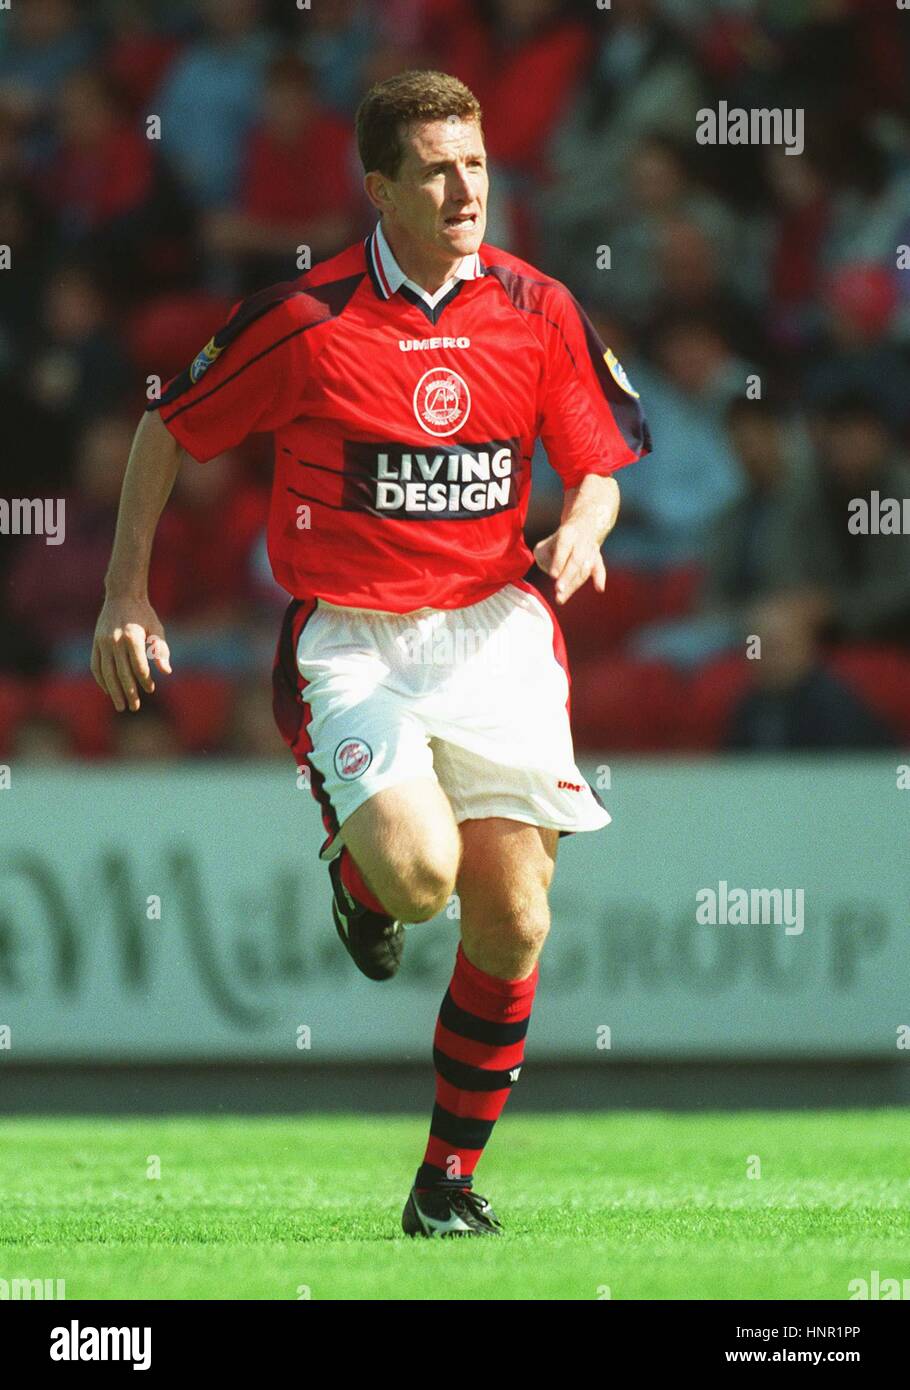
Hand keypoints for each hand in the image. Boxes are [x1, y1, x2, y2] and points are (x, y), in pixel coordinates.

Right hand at [90, 597, 171, 712]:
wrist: (121, 595)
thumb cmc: (144, 613)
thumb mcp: (157, 628)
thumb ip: (162, 650)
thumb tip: (166, 672)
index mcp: (132, 636)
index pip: (138, 666)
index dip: (145, 680)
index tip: (151, 690)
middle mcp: (115, 640)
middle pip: (122, 673)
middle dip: (128, 692)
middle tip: (134, 707)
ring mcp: (102, 642)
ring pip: (107, 672)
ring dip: (113, 691)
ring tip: (120, 706)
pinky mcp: (95, 643)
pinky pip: (96, 666)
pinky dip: (101, 680)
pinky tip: (108, 691)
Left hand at [533, 520, 606, 604]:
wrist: (583, 526)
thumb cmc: (557, 542)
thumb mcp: (544, 545)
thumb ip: (544, 557)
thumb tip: (553, 574)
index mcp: (568, 533)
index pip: (563, 546)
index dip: (559, 561)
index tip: (553, 575)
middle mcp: (581, 541)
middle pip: (576, 559)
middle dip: (567, 576)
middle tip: (558, 589)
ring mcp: (591, 550)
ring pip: (585, 568)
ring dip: (574, 584)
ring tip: (561, 598)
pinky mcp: (597, 558)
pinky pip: (599, 568)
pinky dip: (599, 578)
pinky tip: (599, 588)